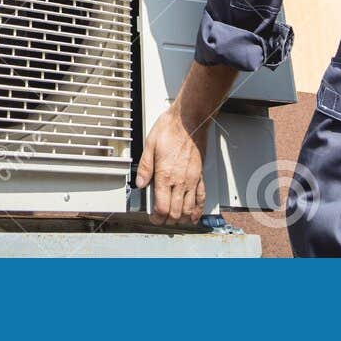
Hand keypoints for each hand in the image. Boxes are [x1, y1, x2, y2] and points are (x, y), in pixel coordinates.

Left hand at [135, 105, 208, 225]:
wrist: (190, 120)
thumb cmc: (171, 128)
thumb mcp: (150, 145)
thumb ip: (145, 167)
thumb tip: (139, 183)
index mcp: (165, 174)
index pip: (162, 207)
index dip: (157, 218)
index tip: (153, 218)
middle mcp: (180, 180)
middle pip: (175, 212)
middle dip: (167, 221)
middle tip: (161, 221)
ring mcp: (192, 179)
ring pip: (188, 208)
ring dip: (181, 218)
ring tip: (175, 221)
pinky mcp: (200, 175)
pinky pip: (201, 197)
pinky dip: (198, 209)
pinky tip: (194, 214)